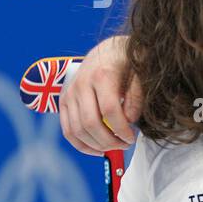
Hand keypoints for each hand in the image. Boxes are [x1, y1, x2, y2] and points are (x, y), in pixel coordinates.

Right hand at [59, 35, 141, 154]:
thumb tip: (130, 120)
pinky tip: (97, 150)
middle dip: (110, 141)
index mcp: (101, 75)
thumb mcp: (139, 73)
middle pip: (90, 123)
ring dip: (97, 145)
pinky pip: (67, 130)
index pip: (109, 110)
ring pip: (77, 130)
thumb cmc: (127, 63)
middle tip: (125, 145)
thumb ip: (136, 96)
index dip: (122, 129)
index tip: (132, 138)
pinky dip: (81, 145)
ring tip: (114, 147)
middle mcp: (81, 84)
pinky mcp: (63, 102)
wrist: (108, 51)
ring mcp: (69, 94)